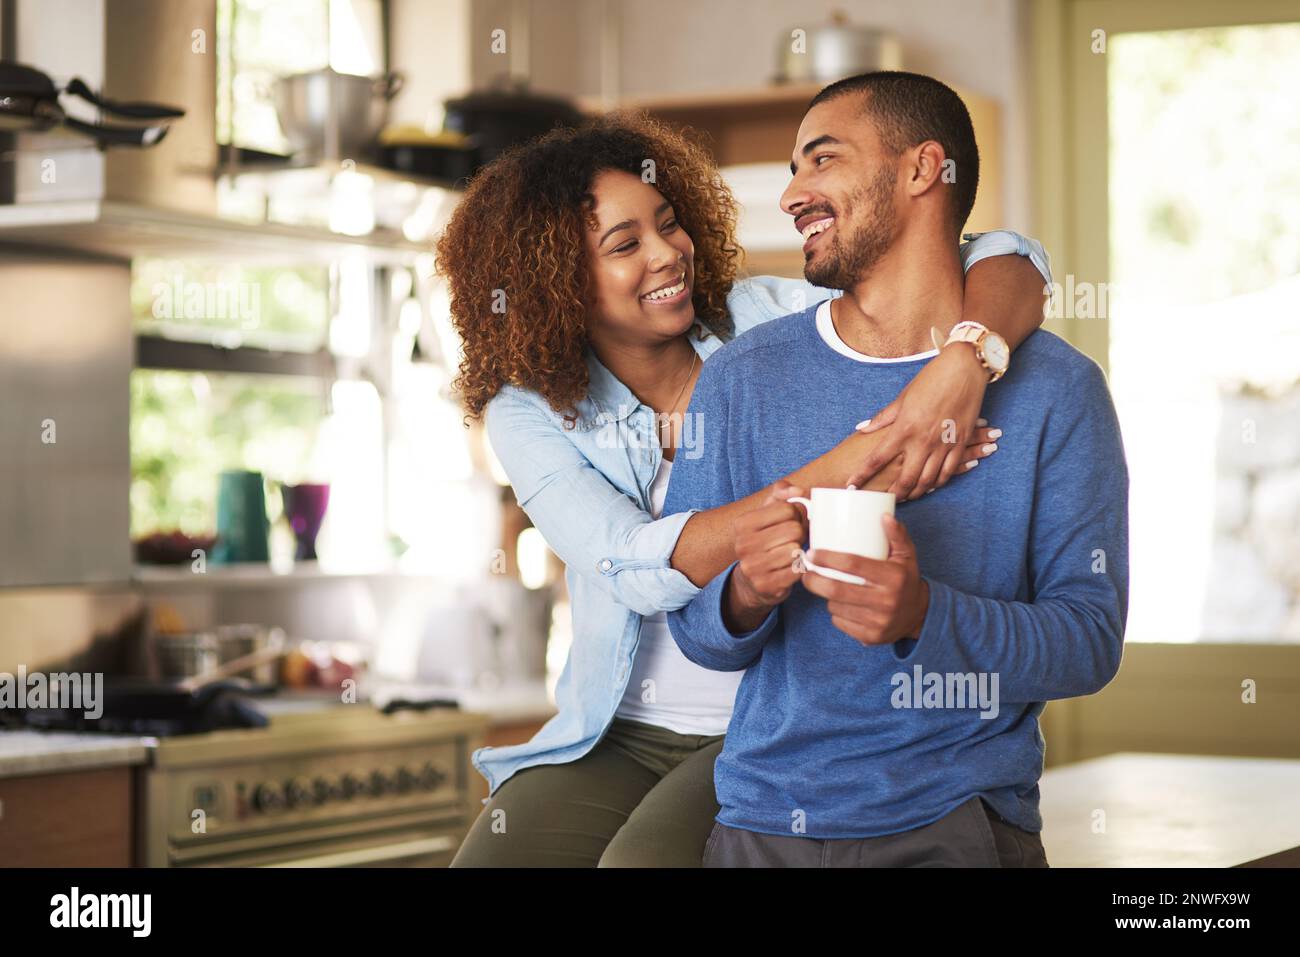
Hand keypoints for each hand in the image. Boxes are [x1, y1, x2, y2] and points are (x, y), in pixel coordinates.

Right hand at [731, 480, 809, 608]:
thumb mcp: (768, 512)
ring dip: (799, 552)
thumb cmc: (765, 539)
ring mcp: (752, 567)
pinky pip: (797, 571)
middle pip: (794, 530)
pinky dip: (799, 568)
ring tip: (791, 553)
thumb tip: (798, 492)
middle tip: (793, 539)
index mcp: (742, 524)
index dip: (796, 514)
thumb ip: (782, 493)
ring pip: (796, 550)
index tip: (790, 522)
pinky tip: (791, 568)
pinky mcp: (765, 586)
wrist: (751, 579)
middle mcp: (742, 545)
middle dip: (799, 533)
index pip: (787, 509)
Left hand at [800, 514, 929, 645]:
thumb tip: (884, 515)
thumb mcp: (907, 556)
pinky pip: (840, 623)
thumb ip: (897, 535)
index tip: (812, 553)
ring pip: (835, 607)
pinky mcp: (870, 637)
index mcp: (892, 577)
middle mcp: (885, 601)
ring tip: (826, 587)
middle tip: (805, 572)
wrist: (920, 615)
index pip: (853, 564)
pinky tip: (839, 605)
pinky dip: (835, 613)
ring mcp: (877, 622)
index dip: (828, 558)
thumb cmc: (906, 579)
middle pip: (837, 590)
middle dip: (814, 580)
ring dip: (825, 596)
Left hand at [847, 343, 994, 499]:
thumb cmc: (931, 380)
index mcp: (904, 428)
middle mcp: (922, 440)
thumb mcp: (903, 398)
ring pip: (928, 480)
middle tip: (885, 501)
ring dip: (917, 492)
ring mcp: (943, 444)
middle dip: (893, 494)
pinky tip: (931, 486)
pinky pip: (949, 472)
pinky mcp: (961, 443)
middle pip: (905, 479)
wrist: (964, 369)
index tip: (851, 486)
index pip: (877, 459)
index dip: (862, 475)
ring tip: (907, 497)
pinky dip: (939, 482)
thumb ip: (883, 418)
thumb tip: (862, 429)